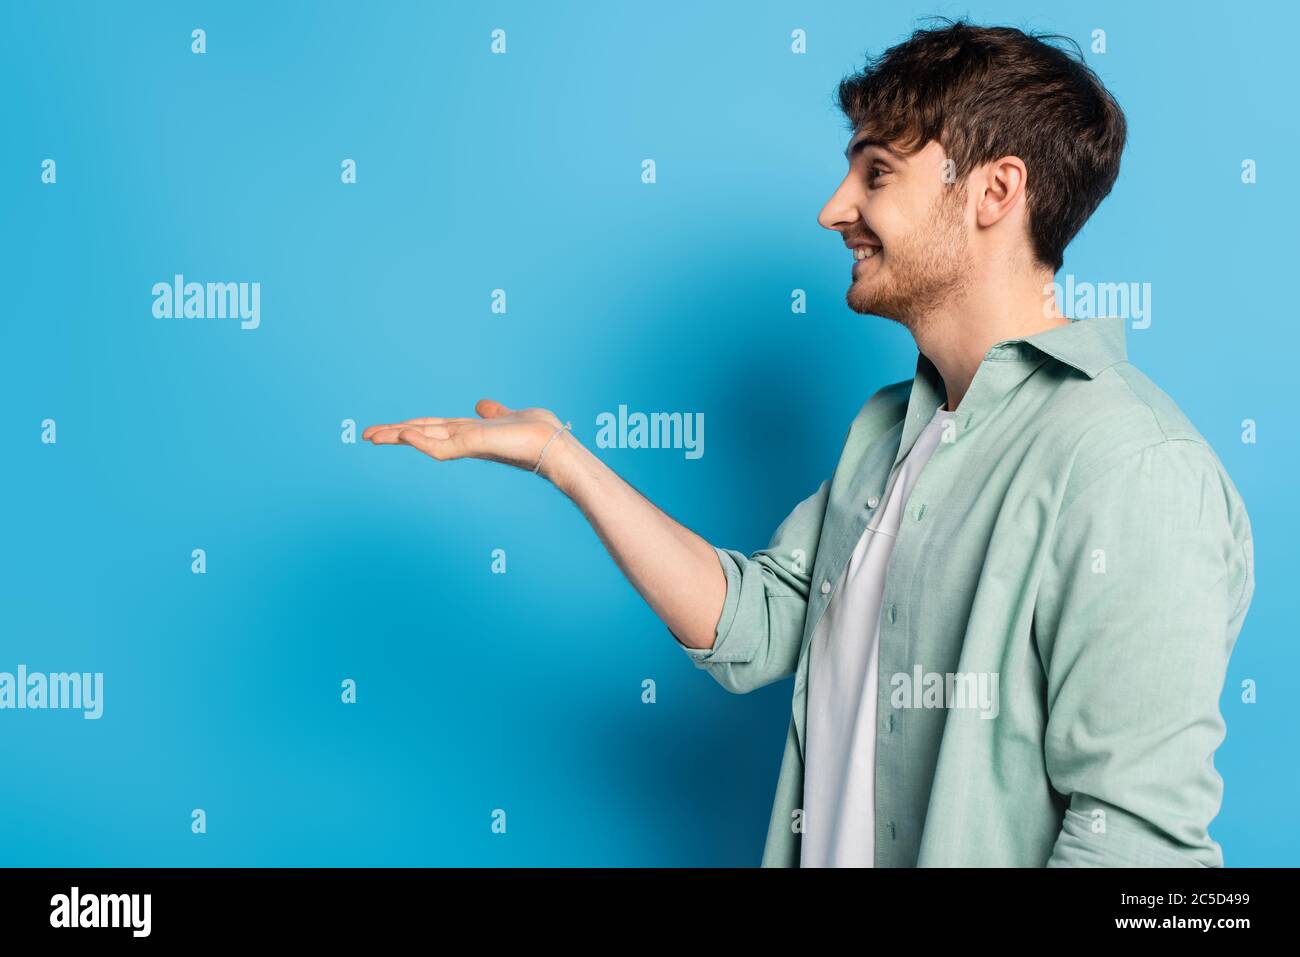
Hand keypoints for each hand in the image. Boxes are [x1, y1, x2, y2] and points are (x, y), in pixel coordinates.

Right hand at [363, 399, 567, 473]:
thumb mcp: (508, 416)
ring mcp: (468, 444)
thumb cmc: (538, 434)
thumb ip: (493, 412)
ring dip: (398, 437)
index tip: (387, 429)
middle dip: (394, 434)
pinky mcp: (474, 446)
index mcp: (470, 432)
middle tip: (366, 435)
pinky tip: (403, 435)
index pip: (433, 427)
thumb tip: (481, 405)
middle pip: (422, 434)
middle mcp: (465, 439)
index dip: (410, 427)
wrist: (555, 446)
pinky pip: (441, 447)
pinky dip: (421, 441)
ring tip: (373, 435)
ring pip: (425, 440)